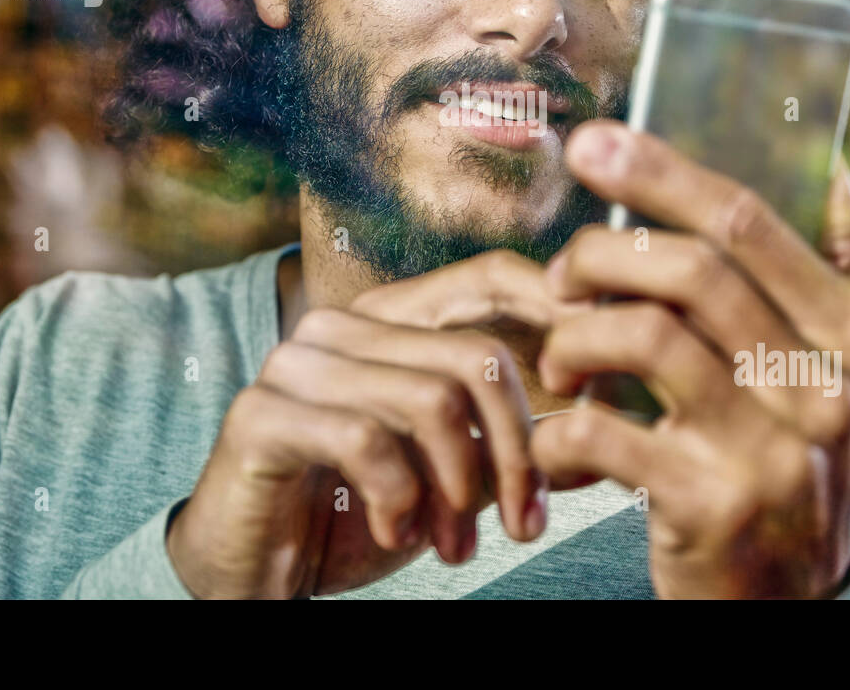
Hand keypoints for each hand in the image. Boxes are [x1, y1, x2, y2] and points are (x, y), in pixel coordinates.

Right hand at [166, 251, 575, 597]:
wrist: (251, 572)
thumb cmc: (354, 514)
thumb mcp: (449, 477)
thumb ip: (508, 446)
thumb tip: (593, 429)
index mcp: (390, 321)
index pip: (489, 277)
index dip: (554, 308)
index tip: (598, 379)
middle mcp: (343, 326)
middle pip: (477, 355)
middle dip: (516, 451)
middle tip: (522, 523)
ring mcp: (297, 362)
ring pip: (432, 400)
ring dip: (459, 490)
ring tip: (454, 545)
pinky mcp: (263, 412)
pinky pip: (368, 442)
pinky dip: (400, 501)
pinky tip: (395, 533)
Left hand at [531, 121, 849, 598]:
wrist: (785, 605)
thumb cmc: (788, 460)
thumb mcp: (837, 377)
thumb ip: (838, 273)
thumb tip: (837, 166)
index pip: (747, 221)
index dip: (659, 172)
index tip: (590, 141)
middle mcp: (827, 391)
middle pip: (690, 270)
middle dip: (600, 255)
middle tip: (561, 277)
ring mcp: (774, 453)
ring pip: (643, 336)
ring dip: (575, 338)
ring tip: (560, 363)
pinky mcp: (712, 509)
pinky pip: (602, 432)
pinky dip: (559, 431)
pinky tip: (559, 445)